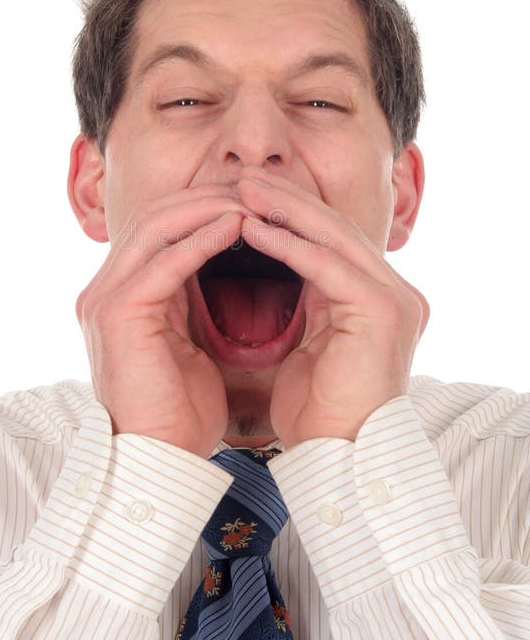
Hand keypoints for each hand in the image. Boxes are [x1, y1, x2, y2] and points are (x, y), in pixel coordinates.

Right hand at [75, 185, 245, 457]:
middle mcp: (102, 289)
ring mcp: (104, 299)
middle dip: (203, 196)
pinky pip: (164, 261)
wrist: (158, 460)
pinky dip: (201, 239)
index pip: (155, 226)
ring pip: (155, 227)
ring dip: (205, 207)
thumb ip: (189, 297)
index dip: (198, 205)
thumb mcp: (185, 339)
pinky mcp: (118, 315)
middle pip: (152, 216)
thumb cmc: (178, 408)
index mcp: (118, 292)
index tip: (245, 198)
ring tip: (249, 200)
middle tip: (251, 189)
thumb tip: (219, 260)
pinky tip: (236, 227)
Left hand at [237, 169, 429, 445]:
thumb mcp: (313, 344)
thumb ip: (310, 303)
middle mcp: (398, 293)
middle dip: (287, 201)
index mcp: (382, 299)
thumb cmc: (319, 412)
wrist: (340, 460)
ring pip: (333, 237)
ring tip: (242, 191)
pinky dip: (287, 243)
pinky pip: (326, 265)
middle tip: (242, 179)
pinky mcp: (382, 311)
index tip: (250, 197)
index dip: (293, 215)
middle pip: (337, 229)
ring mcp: (396, 300)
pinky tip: (253, 228)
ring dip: (284, 210)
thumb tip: (280, 268)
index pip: (335, 242)